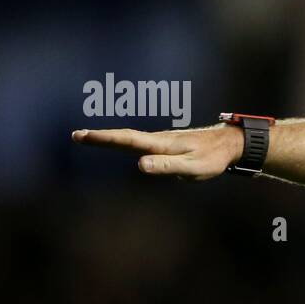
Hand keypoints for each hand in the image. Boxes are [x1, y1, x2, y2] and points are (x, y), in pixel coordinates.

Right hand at [71, 125, 243, 179]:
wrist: (229, 143)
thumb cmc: (212, 158)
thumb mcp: (192, 168)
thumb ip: (167, 166)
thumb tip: (140, 165)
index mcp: (160, 144)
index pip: (127, 141)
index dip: (104, 139)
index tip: (81, 135)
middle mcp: (158, 139)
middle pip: (124, 137)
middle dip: (100, 137)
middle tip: (75, 135)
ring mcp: (162, 140)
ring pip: (131, 138)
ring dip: (109, 137)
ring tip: (88, 137)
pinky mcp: (167, 145)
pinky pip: (140, 142)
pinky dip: (123, 140)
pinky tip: (119, 142)